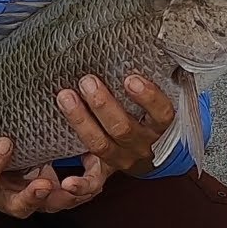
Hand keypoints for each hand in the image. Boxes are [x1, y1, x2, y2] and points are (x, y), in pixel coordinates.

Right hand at [0, 137, 115, 216]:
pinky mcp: (59, 196)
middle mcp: (12, 197)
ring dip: (64, 196)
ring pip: (50, 205)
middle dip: (32, 196)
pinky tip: (92, 170)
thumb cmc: (1, 141)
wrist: (19, 151)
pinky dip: (85, 186)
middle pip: (18, 206)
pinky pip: (74, 196)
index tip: (4, 142)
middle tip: (44, 184)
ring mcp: (37, 200)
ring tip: (73, 184)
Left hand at [56, 74, 174, 176]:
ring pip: (102, 145)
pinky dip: (79, 186)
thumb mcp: (160, 100)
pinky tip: (65, 182)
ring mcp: (123, 160)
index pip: (161, 113)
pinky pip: (92, 183)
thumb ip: (155, 79)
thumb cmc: (151, 115)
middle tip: (87, 81)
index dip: (148, 97)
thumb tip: (143, 42)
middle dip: (103, 105)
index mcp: (161, 127)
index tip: (131, 78)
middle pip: (124, 129)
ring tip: (65, 97)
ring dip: (81, 122)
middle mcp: (144, 146)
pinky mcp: (106, 172)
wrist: (155, 153)